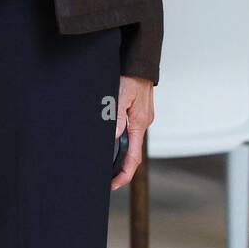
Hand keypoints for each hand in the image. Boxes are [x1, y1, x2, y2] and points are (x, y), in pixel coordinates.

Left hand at [111, 75, 153, 189]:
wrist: (141, 63)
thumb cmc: (132, 76)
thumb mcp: (122, 94)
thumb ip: (118, 115)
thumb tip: (114, 136)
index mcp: (140, 123)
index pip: (134, 157)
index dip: (124, 174)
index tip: (113, 184)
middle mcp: (143, 123)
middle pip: (133, 153)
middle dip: (121, 168)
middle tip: (105, 177)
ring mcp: (142, 119)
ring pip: (131, 142)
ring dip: (120, 154)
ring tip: (105, 163)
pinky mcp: (139, 114)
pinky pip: (131, 131)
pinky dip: (122, 140)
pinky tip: (112, 141)